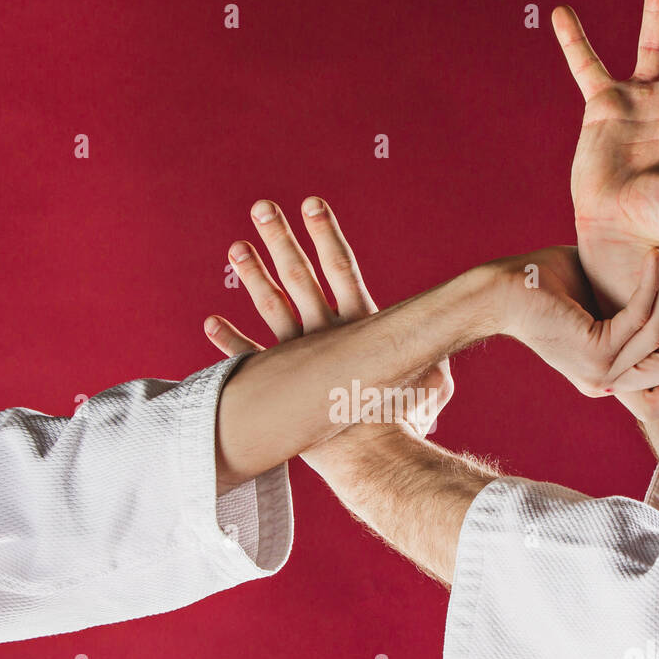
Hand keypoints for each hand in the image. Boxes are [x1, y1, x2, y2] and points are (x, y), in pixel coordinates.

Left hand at [205, 196, 453, 443]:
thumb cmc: (406, 420)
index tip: (311, 201)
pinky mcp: (281, 389)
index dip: (325, 233)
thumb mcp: (433, 384)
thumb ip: (436, 362)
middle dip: (280, 238)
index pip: (341, 268)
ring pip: (271, 307)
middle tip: (262, 206)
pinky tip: (210, 322)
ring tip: (235, 246)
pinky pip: (249, 360)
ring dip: (252, 275)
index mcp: (362, 326)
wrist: (373, 457)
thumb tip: (448, 350)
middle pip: (299, 276)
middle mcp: (326, 335)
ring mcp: (299, 360)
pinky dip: (230, 341)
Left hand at [490, 243, 658, 397]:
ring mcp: (600, 371)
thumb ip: (629, 304)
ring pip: (658, 333)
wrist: (504, 289)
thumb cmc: (545, 284)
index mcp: (602, 374)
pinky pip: (640, 316)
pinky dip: (652, 284)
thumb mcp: (598, 299)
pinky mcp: (596, 352)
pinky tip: (655, 258)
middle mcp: (603, 381)